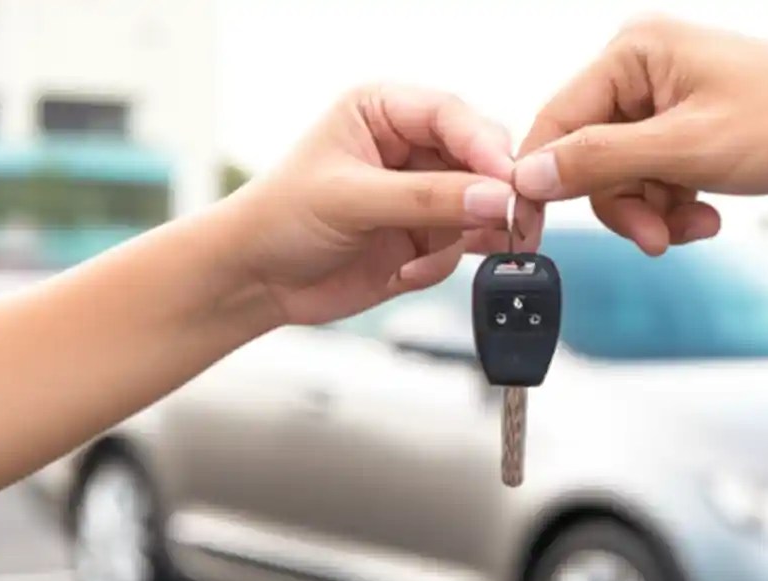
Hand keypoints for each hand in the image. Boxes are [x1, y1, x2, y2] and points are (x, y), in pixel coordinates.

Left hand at [228, 85, 521, 325]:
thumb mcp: (349, 200)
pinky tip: (410, 272)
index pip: (452, 116)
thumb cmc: (278, 219)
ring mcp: (424, 196)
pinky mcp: (428, 239)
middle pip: (481, 160)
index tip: (510, 180)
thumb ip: (426, 198)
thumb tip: (495, 197)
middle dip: (495, 194)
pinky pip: (466, 247)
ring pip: (483, 207)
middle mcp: (411, 149)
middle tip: (510, 221)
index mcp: (385, 112)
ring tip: (440, 257)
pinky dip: (448, 264)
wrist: (256, 281)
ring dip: (477, 234)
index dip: (485, 146)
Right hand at [516, 17, 767, 253]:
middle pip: (591, 155)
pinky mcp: (696, 126)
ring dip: (654, 211)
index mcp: (636, 50)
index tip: (529, 232)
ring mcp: (674, 98)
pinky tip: (709, 216)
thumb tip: (529, 175)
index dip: (544, 180)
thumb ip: (599, 162)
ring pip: (626, 175)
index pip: (558, 119)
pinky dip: (676, 205)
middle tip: (655, 238)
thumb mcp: (685, 150)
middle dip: (623, 204)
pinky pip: (659, 176)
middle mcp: (648, 67)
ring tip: (695, 227)